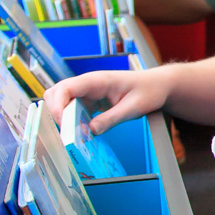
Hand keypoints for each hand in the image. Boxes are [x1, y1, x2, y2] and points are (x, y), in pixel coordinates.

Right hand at [44, 69, 170, 134]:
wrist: (158, 86)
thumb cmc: (149, 91)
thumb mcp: (133, 107)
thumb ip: (112, 119)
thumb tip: (89, 131)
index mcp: (97, 80)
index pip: (65, 88)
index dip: (58, 106)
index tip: (64, 124)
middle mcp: (88, 84)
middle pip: (56, 94)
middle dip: (56, 113)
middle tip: (67, 132)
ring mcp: (88, 92)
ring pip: (62, 102)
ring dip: (64, 118)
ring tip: (75, 134)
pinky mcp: (90, 100)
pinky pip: (73, 109)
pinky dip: (72, 121)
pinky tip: (82, 132)